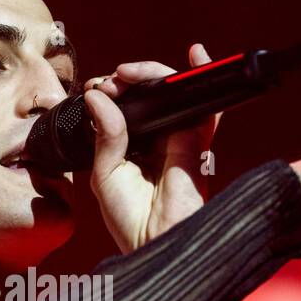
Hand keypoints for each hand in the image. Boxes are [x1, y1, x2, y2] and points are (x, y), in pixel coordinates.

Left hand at [84, 43, 220, 253]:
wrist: (154, 244)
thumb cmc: (130, 220)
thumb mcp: (105, 174)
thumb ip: (105, 134)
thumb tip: (98, 97)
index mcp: (132, 150)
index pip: (126, 110)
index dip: (112, 93)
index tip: (95, 88)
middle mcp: (157, 142)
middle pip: (150, 98)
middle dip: (130, 81)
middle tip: (110, 81)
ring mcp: (179, 140)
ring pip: (173, 95)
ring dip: (153, 76)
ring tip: (129, 73)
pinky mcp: (198, 143)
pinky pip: (205, 106)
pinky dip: (202, 78)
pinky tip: (194, 56)